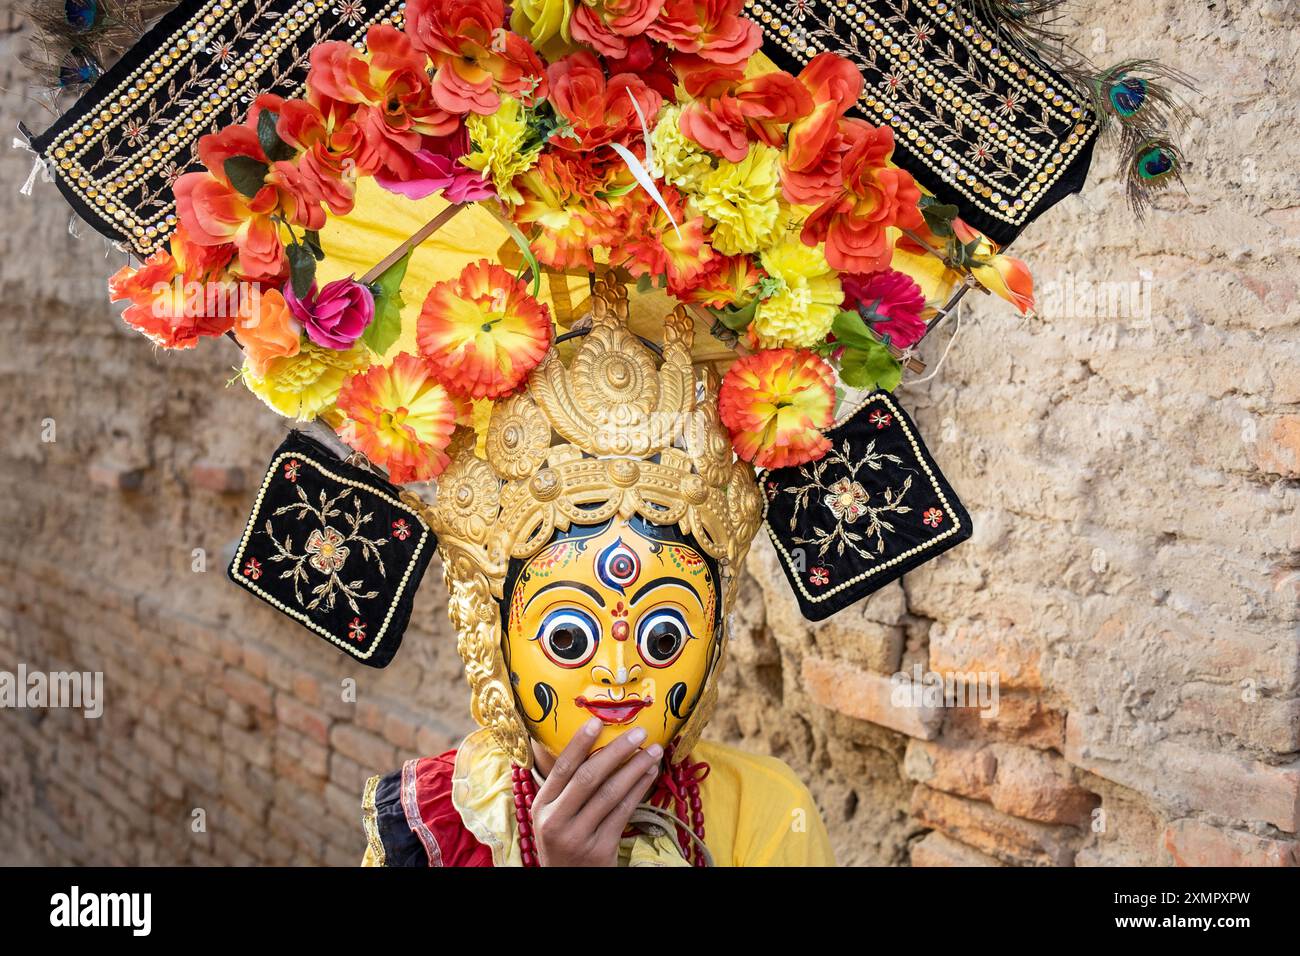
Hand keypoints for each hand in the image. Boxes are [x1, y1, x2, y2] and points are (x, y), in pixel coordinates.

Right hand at [530, 718, 662, 866]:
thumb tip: (593, 744)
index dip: (579, 743)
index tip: (597, 721)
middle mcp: (556, 821)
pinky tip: (649, 775)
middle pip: (588, 777)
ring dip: (635, 768)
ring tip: (653, 751)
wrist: (569, 881)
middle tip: (639, 733)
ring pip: (610, 793)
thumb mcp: (552, 815)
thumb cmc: (564, 840)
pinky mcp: (601, 849)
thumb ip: (565, 788)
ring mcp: (578, 837)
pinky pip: (623, 812)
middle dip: (617, 751)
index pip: (561, 768)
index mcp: (541, 806)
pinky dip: (638, 790)